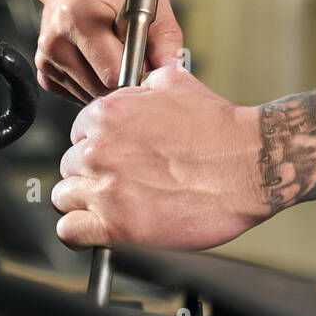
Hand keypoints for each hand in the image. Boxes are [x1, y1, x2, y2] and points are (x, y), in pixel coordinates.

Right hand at [31, 0, 183, 103]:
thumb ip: (165, 37)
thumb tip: (174, 70)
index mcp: (81, 17)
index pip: (115, 74)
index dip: (139, 74)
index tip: (149, 65)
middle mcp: (57, 39)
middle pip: (102, 89)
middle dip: (125, 79)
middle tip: (134, 55)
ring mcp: (46, 56)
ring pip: (90, 95)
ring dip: (109, 83)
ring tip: (114, 51)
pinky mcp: (43, 69)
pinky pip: (77, 93)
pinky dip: (93, 83)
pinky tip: (97, 58)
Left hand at [51, 65, 269, 249]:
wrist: (250, 165)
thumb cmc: (221, 130)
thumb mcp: (180, 84)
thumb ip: (147, 84)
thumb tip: (139, 82)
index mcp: (108, 113)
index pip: (77, 132)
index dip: (97, 145)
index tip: (115, 156)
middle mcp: (100, 149)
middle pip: (69, 165)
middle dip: (93, 173)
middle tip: (122, 181)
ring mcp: (106, 188)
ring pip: (64, 198)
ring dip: (85, 202)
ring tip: (114, 205)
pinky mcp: (116, 225)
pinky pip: (70, 232)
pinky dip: (81, 233)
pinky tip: (100, 229)